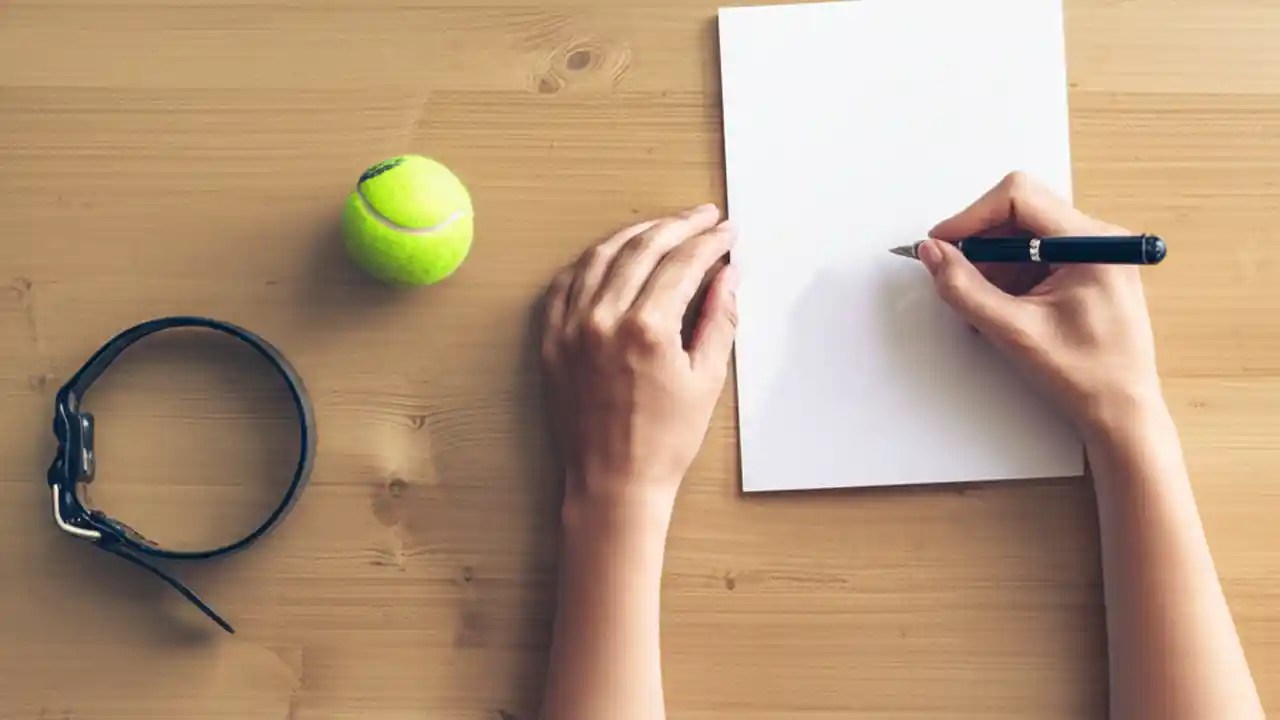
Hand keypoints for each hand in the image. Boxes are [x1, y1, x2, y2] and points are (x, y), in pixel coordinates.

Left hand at [542, 204, 737, 509]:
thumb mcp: (706, 380)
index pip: (683, 263)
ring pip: (601, 256)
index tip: (726, 232)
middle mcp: (603, 319)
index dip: (709, 242)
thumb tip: (728, 274)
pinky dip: (591, 261)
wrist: (612, 485)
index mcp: (647, 329)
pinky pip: (566, 284)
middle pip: (643, 248)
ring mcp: (571, 328)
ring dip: (635, 234)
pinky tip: (612, 255)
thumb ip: (718, 319)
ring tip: (662, 227)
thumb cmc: (664, 441)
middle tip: (702, 218)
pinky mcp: (551, 341)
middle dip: (678, 226)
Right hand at [919, 172, 1161, 437]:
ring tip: (988, 307)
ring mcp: (1094, 252)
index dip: (972, 216)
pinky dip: (1009, 277)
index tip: (943, 243)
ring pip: (1023, 234)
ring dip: (993, 265)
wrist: (1121, 411)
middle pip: (1019, 212)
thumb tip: (933, 253)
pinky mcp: (1085, 269)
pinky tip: (1005, 310)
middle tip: (957, 277)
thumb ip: (965, 288)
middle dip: (982, 244)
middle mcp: (1098, 238)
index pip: (1019, 197)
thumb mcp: (1013, 331)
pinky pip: (1035, 255)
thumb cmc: (1085, 376)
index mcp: (1092, 243)